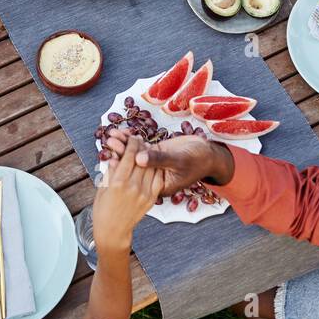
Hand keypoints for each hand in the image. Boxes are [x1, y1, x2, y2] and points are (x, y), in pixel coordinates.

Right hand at [92, 137, 159, 252]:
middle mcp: (133, 187)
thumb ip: (111, 170)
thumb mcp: (103, 187)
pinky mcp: (151, 199)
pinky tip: (153, 164)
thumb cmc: (103, 209)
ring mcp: (144, 193)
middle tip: (140, 139)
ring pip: (152, 167)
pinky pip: (158, 180)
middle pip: (142, 159)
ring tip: (146, 149)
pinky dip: (156, 170)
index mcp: (118, 182)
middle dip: (141, 146)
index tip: (132, 136)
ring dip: (150, 156)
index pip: (129, 155)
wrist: (113, 230)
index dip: (132, 143)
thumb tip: (115, 155)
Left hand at [104, 131, 230, 197]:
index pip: (137, 177)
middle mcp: (153, 177)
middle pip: (132, 165)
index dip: (124, 167)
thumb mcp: (179, 160)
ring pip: (134, 155)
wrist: (209, 153)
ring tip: (111, 135)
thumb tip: (139, 158)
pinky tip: (122, 132)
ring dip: (123, 145)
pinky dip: (131, 140)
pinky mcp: (154, 153)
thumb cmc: (199, 160)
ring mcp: (153, 164)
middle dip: (121, 153)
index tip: (113, 157)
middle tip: (109, 141)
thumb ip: (159, 160)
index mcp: (158, 186)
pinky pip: (139, 148)